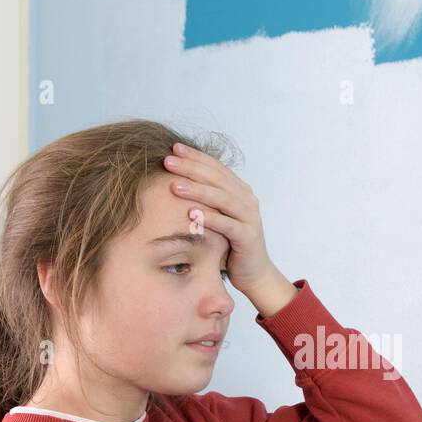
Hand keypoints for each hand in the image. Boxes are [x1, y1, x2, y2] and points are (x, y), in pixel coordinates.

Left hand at [162, 142, 287, 303]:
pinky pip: (228, 225)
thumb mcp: (216, 216)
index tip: (173, 149)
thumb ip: (204, 200)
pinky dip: (211, 218)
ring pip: (222, 198)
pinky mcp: (248, 237)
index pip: (216, 167)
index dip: (195, 156)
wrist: (253, 273)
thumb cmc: (229, 244)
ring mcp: (250, 218)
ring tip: (174, 186)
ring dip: (198, 190)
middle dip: (191, 168)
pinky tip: (192, 213)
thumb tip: (174, 180)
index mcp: (240, 191)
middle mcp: (247, 200)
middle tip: (168, 161)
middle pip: (217, 178)